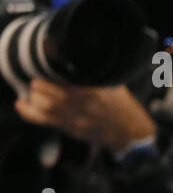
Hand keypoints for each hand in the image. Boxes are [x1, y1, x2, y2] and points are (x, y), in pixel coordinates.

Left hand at [14, 78, 155, 153]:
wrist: (130, 132)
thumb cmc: (123, 107)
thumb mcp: (114, 84)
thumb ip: (96, 74)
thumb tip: (79, 60)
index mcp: (97, 92)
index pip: (69, 80)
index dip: (54, 72)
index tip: (48, 65)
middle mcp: (85, 106)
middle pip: (54, 95)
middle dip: (41, 86)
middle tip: (38, 80)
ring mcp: (77, 119)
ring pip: (47, 108)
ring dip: (35, 97)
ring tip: (33, 90)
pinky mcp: (71, 128)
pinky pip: (46, 121)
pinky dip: (30, 113)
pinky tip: (22, 105)